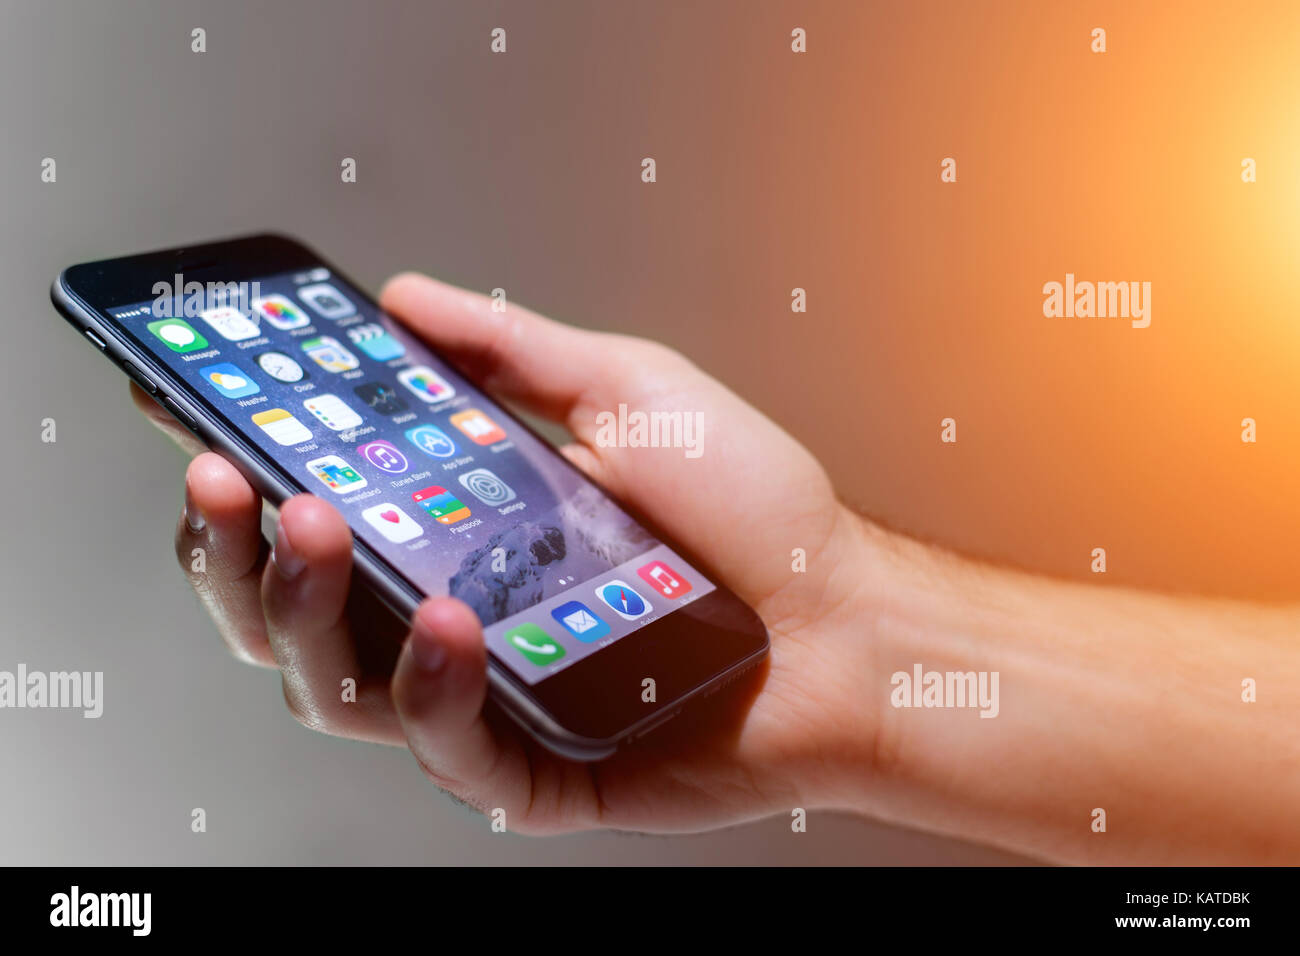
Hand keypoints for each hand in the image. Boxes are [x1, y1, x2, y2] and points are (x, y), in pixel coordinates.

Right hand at [136, 273, 878, 833]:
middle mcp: (455, 619)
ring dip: (310, 611)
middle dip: (235, 550)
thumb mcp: (627, 394)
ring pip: (340, 689)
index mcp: (460, 536)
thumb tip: (406, 301)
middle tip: (230, 478)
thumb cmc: (755, 514)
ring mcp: (488, 700)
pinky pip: (449, 747)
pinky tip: (449, 620)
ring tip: (323, 531)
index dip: (248, 479)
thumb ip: (510, 350)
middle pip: (295, 612)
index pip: (320, 517)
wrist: (850, 616)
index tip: (204, 418)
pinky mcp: (533, 769)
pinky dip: (432, 685)